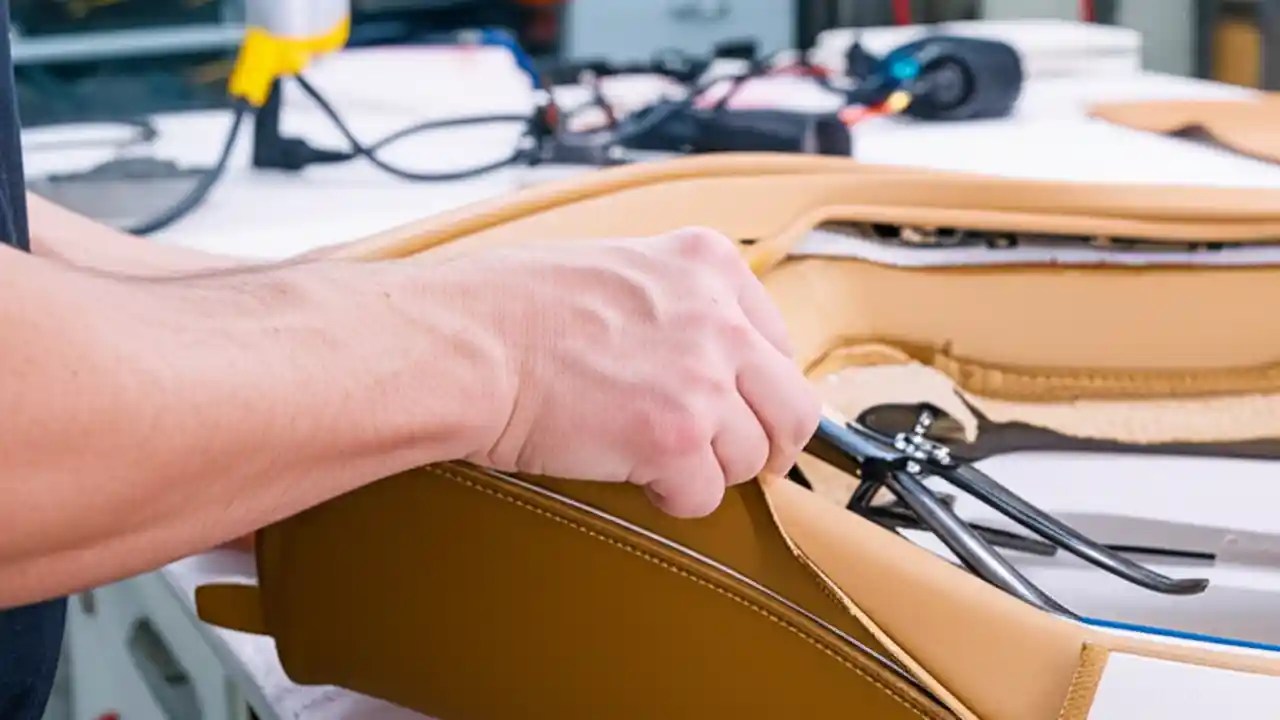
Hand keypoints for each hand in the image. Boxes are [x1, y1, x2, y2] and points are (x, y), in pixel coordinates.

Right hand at [437, 227, 819, 517]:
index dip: (758, 388)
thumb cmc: (510, 307)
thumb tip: (707, 356)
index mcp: (706, 265)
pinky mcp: (676, 436)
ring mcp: (702, 378)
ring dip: (708, 469)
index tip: (740, 408)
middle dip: (767, 443)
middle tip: (736, 460)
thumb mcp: (618, 270)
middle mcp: (718, 317)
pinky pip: (706, 495)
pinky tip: (635, 473)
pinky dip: (674, 497)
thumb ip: (676, 303)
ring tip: (654, 457)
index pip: (779, 342)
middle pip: (794, 406)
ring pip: (752, 457)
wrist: (464, 342)